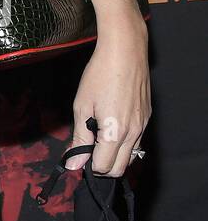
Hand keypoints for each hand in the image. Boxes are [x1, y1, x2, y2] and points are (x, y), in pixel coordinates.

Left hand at [66, 15, 150, 176]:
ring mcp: (143, 126)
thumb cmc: (100, 75)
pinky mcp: (147, 118)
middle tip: (87, 147)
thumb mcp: (82, 106)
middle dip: (102, 165)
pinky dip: (124, 143)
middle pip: (120, 168)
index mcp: (116, 132)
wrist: (124, 52)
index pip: (103, 167)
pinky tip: (112, 126)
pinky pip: (137, 141)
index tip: (78, 153)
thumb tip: (72, 165)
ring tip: (98, 136)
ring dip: (114, 155)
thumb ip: (79, 138)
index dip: (88, 164)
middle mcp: (134, 133)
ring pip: (131, 157)